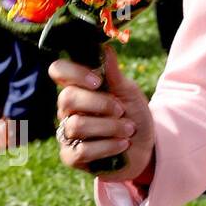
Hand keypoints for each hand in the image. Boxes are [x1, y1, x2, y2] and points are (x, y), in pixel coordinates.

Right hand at [50, 48, 155, 183]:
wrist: (146, 146)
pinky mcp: (71, 157)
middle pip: (67, 98)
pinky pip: (82, 150)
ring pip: (77, 125)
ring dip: (111, 127)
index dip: (74, 73)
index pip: (58, 70)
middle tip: (121, 110)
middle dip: (101, 103)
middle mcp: (67, 110)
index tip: (98, 81)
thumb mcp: (128, 92)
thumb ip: (114, 74)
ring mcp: (66, 134)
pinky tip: (122, 145)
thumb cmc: (133, 115)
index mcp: (79, 89)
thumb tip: (105, 48)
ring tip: (129, 130)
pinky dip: (109, 146)